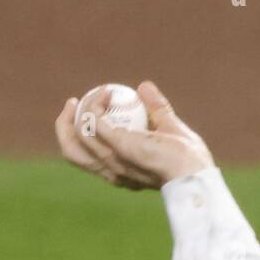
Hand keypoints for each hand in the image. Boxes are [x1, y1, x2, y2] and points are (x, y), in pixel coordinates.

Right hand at [54, 80, 212, 190]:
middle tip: (73, 104)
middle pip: (72, 153)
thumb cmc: (190, 158)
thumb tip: (144, 86)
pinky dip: (95, 103)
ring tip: (88, 96)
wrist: (196, 169)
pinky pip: (93, 120)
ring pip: (77, 136)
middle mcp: (114, 172)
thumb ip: (157, 108)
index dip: (79, 136)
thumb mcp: (169, 128)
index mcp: (122, 173)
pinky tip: (107, 93)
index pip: (89, 159)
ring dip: (79, 111)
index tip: (84, 111)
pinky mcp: (118, 146)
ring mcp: (114, 161)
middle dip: (63, 127)